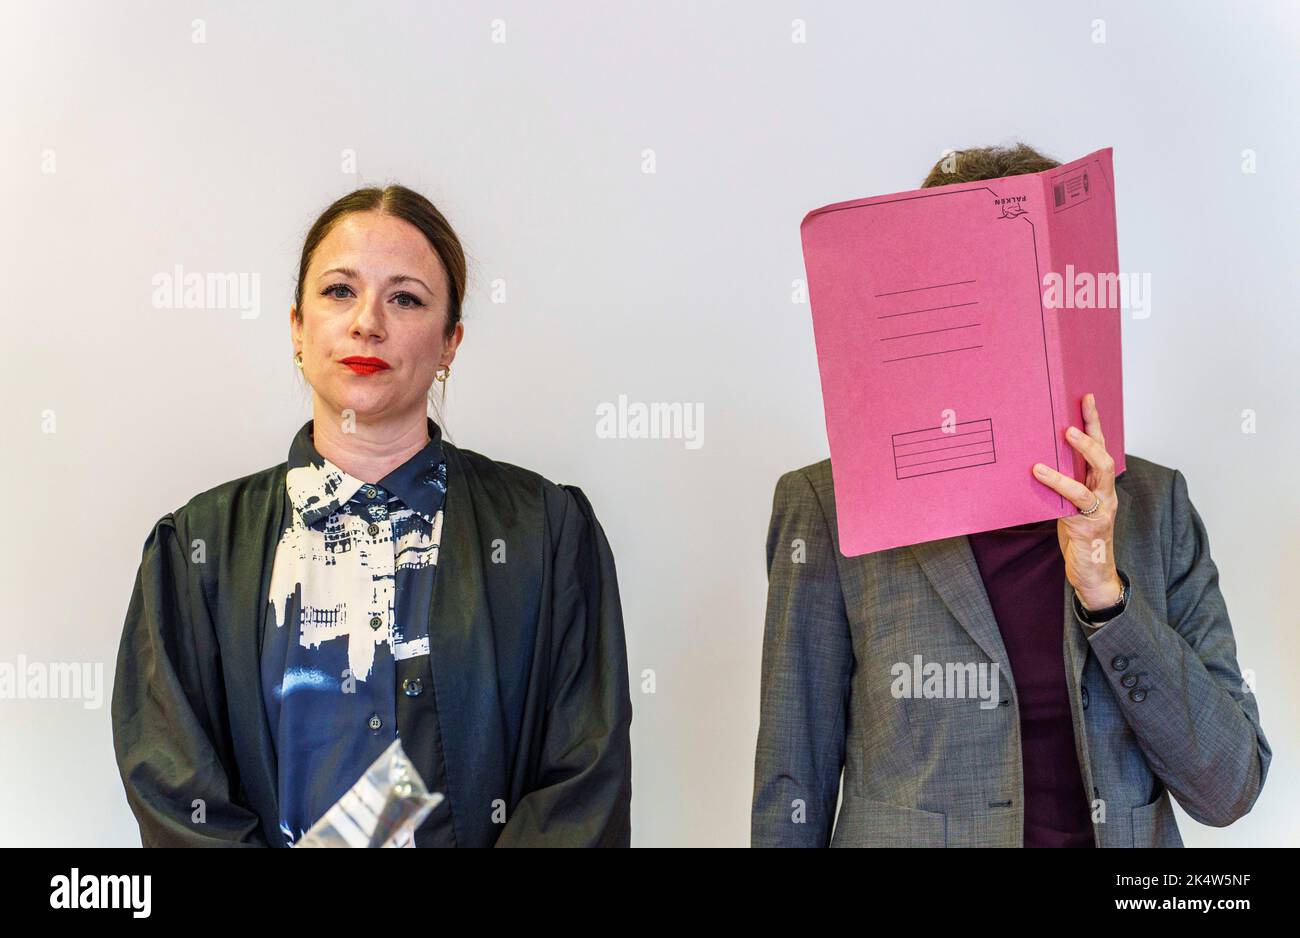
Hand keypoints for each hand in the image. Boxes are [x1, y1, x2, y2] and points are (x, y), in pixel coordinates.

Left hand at [1031, 393, 1123, 610]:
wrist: (1092, 574)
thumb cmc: (1078, 534)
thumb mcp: (1070, 503)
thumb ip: (1064, 481)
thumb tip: (1036, 455)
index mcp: (1101, 485)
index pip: (1102, 447)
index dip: (1096, 422)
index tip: (1087, 397)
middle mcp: (1105, 494)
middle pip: (1104, 459)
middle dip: (1092, 435)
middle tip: (1072, 422)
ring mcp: (1099, 511)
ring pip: (1094, 481)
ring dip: (1075, 462)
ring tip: (1055, 447)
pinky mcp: (1086, 527)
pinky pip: (1072, 505)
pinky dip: (1057, 489)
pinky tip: (1038, 477)